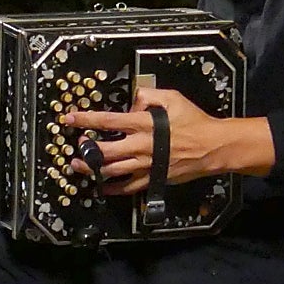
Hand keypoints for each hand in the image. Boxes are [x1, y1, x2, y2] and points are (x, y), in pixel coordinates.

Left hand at [62, 86, 224, 194]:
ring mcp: (146, 165)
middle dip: (86, 148)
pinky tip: (102, 186)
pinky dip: (114, 188)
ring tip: (80, 166)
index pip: (107, 121)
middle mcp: (141, 146)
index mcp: (143, 124)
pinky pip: (129, 187)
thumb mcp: (172, 98)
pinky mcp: (153, 178)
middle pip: (104, 151)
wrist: (213, 147)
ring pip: (113, 170)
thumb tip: (133, 99)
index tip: (70, 118)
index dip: (86, 119)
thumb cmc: (194, 121)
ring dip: (93, 168)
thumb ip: (149, 95)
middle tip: (77, 145)